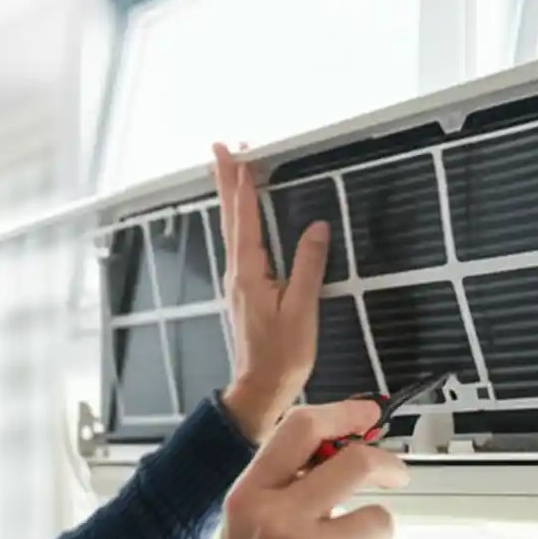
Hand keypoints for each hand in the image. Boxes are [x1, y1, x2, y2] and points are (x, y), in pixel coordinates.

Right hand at [191, 400, 408, 538]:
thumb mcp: (245, 527)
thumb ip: (284, 487)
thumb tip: (341, 453)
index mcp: (249, 496)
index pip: (300, 429)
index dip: (343, 413)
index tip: (367, 414)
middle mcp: (279, 517)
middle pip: (357, 462)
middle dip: (387, 463)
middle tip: (395, 472)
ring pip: (379, 517)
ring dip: (370, 537)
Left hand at [212, 142, 329, 443]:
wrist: (260, 389)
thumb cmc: (282, 356)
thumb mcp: (301, 310)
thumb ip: (307, 266)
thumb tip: (315, 227)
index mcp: (249, 273)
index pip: (244, 218)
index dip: (243, 184)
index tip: (238, 154)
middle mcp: (237, 273)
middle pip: (231, 217)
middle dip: (228, 180)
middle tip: (222, 148)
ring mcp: (238, 283)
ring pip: (233, 230)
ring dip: (232, 198)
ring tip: (230, 172)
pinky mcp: (244, 292)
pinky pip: (240, 246)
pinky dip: (240, 222)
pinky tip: (244, 220)